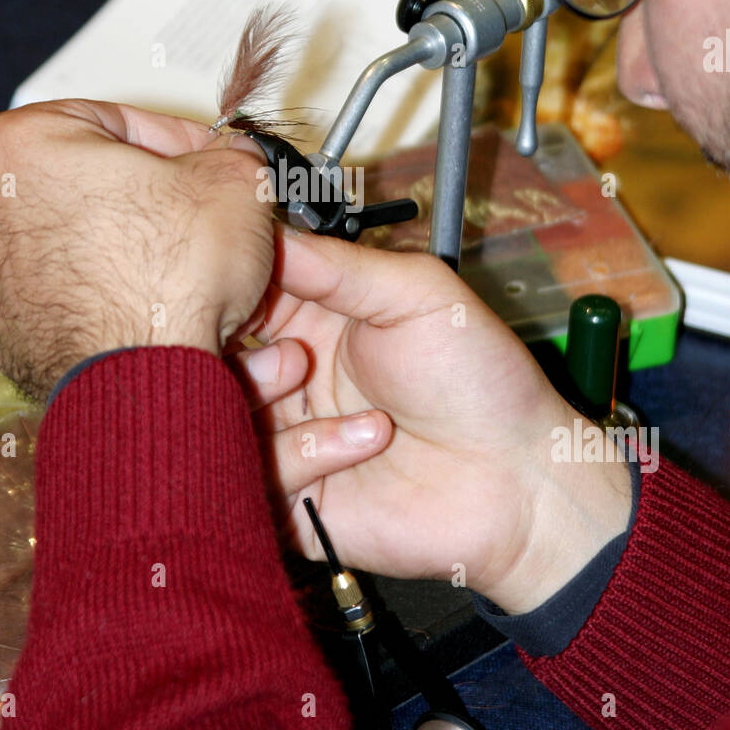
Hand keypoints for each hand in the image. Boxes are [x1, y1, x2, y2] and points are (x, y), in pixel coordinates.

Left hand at [0, 100, 276, 400]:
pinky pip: (59, 295)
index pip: (117, 121)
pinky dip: (98, 295)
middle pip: (87, 181)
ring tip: (180, 266)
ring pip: (72, 241)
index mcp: (21, 142)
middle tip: (199, 213)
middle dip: (147, 197)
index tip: (209, 162)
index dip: (180, 142)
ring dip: (123, 247)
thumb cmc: (166, 283)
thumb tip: (233, 162)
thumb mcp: (234, 182)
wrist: (142, 381)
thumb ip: (231, 156)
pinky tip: (146, 306)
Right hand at [241, 228, 631, 613]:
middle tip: (293, 352)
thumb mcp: (415, 293)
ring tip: (320, 389)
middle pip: (210, 356)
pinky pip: (254, 474)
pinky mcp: (289, 499)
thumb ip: (336, 263)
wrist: (519, 479)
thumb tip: (261, 230)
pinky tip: (366, 441)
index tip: (223, 280)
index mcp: (313, 321)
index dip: (228, 287)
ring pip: (219, 413)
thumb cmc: (483, 380)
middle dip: (240, 348)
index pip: (239, 294)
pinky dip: (306, 452)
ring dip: (269, 397)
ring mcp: (285, 438)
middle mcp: (290, 379)